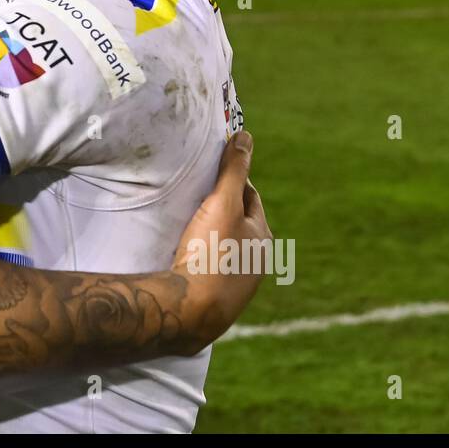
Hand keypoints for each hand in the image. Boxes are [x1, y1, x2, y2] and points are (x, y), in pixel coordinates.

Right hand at [171, 131, 269, 351]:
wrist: (191, 312)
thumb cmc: (210, 254)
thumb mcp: (222, 204)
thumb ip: (233, 170)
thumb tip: (246, 135)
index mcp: (263, 236)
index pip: (249, 196)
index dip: (232, 180)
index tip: (210, 172)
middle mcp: (257, 261)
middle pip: (239, 223)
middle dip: (222, 208)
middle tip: (195, 196)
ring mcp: (239, 284)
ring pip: (227, 248)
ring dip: (212, 236)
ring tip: (187, 226)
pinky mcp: (220, 301)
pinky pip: (213, 270)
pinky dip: (203, 259)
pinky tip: (186, 259)